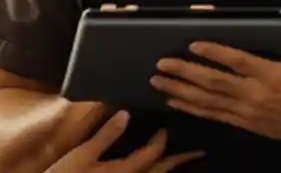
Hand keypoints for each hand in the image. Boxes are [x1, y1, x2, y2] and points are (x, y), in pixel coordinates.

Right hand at [46, 110, 205, 171]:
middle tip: (197, 152)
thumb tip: (126, 113)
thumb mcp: (83, 154)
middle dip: (178, 160)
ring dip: (166, 168)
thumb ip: (106, 135)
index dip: (162, 140)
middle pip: (160, 171)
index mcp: (125, 171)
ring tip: (179, 159)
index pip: (153, 154)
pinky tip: (150, 168)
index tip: (168, 126)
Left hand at [150, 35, 280, 145]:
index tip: (194, 43)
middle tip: (162, 63)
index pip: (238, 62)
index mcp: (271, 75)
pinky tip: (174, 102)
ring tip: (158, 81)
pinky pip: (213, 115)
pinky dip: (191, 108)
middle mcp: (255, 95)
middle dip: (186, 72)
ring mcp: (247, 112)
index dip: (215, 52)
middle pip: (215, 83)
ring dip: (180, 91)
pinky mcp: (243, 123)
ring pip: (208, 101)